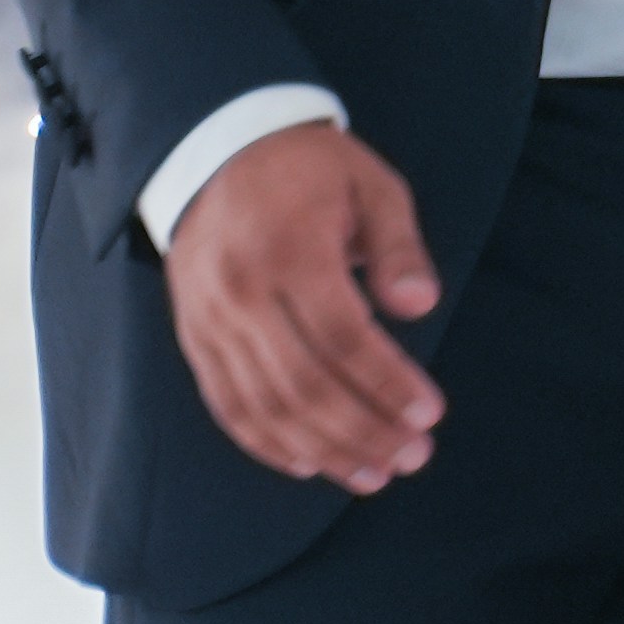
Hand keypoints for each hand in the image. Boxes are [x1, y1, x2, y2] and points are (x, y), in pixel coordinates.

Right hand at [166, 126, 448, 493]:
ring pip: (264, 405)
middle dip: (362, 430)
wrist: (214, 147)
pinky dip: (265, 442)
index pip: (343, 336)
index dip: (387, 383)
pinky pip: (226, 403)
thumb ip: (399, 247)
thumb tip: (421, 307)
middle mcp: (241, 292)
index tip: (430, 414)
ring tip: (372, 475)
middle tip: (412, 458)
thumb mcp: (370, 185)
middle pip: (303, 383)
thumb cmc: (309, 168)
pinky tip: (307, 464)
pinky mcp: (193, 335)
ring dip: (321, 450)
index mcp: (290, 249)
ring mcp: (210, 319)